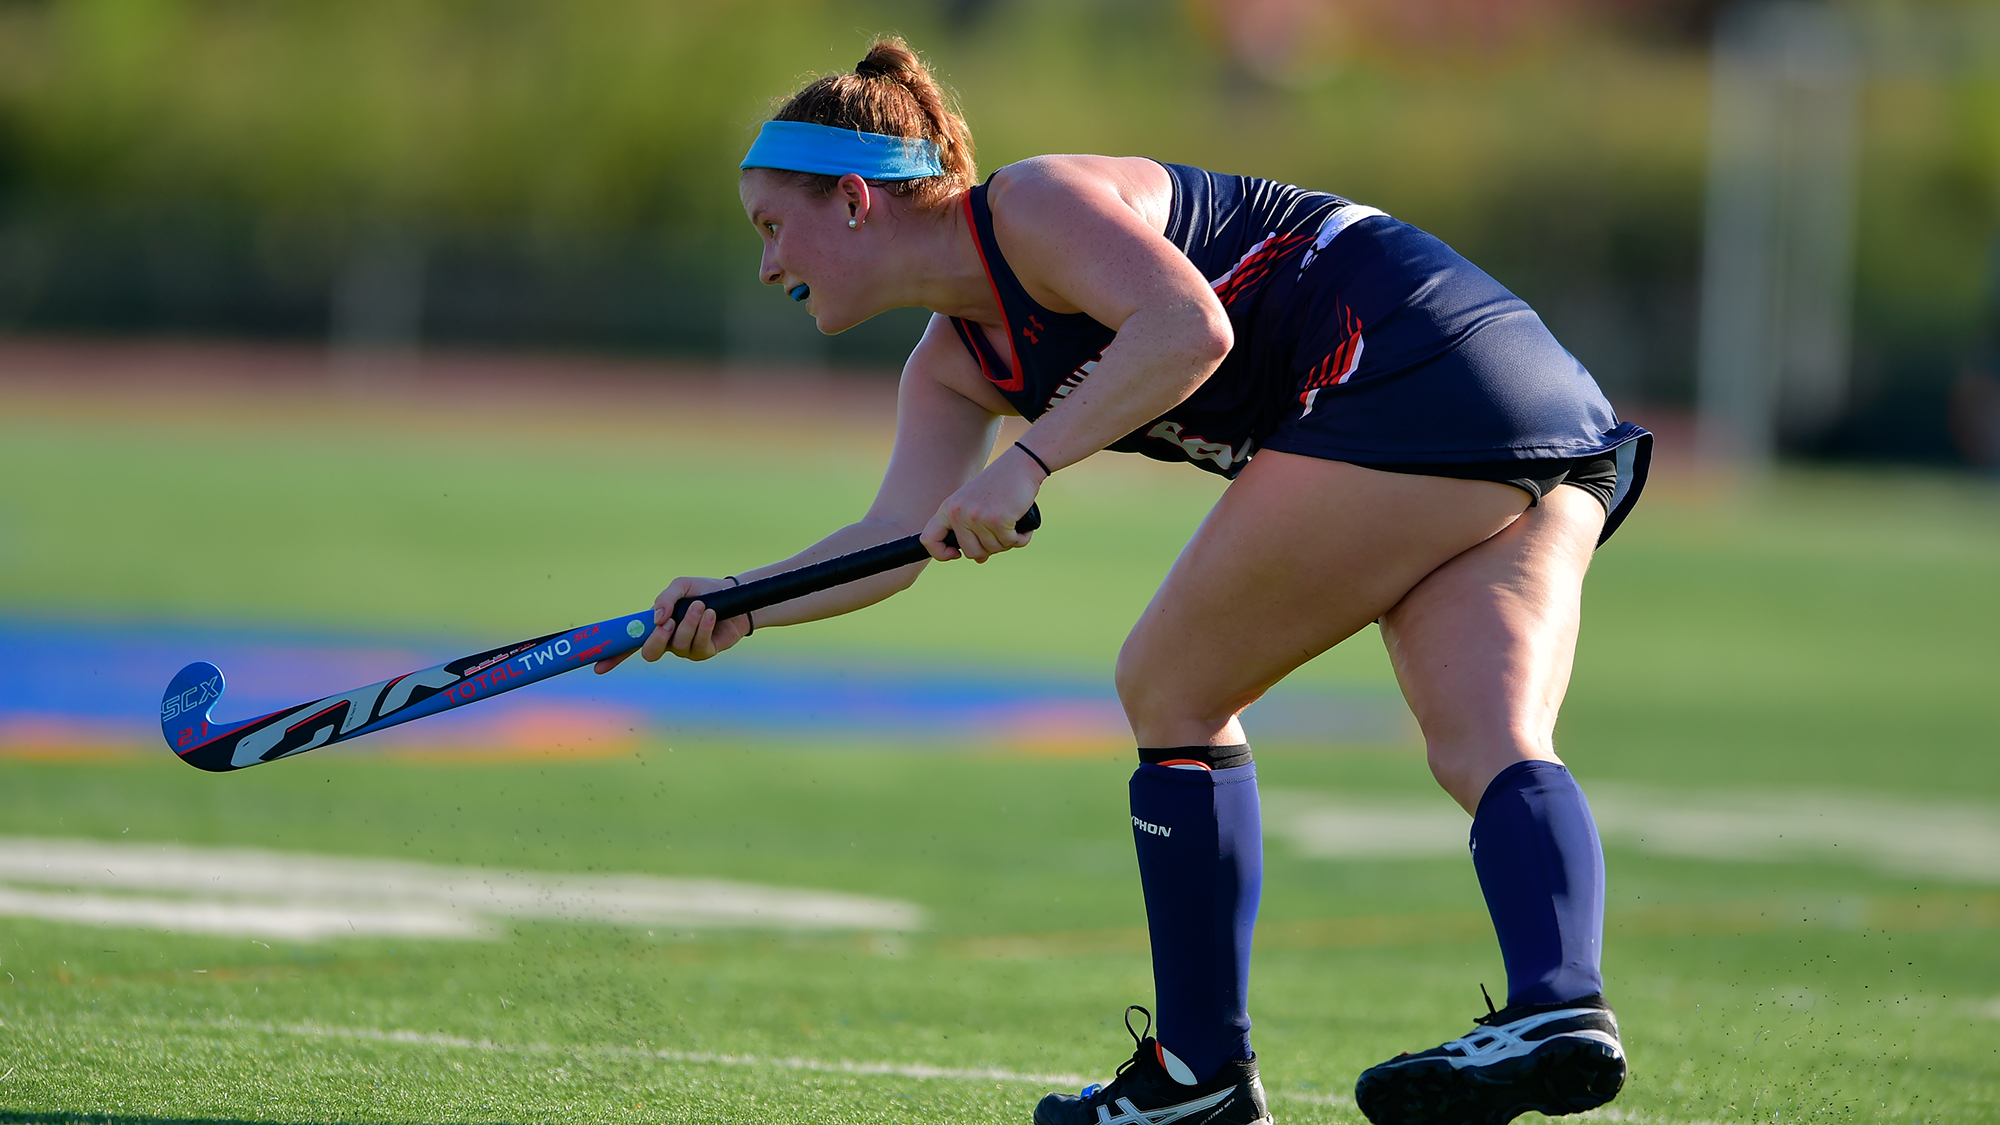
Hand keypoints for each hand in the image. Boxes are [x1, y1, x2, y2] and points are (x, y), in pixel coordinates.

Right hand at [592, 576, 749, 671]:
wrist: (733, 595)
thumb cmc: (703, 591)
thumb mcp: (681, 587)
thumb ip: (665, 598)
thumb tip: (656, 618)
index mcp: (655, 626)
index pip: (630, 643)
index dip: (614, 656)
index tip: (598, 666)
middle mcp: (667, 641)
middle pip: (650, 652)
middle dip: (657, 638)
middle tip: (669, 622)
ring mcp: (685, 649)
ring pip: (678, 645)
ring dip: (689, 623)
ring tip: (701, 606)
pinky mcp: (704, 652)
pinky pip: (699, 645)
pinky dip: (704, 627)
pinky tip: (711, 614)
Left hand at [922, 444, 1042, 562]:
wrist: (1022, 465)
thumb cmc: (1001, 485)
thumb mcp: (977, 504)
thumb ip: (972, 530)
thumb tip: (980, 559)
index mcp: (948, 508)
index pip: (929, 539)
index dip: (941, 553)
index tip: (956, 554)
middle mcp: (958, 513)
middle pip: (970, 552)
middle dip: (989, 549)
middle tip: (1001, 533)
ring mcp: (977, 517)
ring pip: (992, 549)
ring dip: (1007, 541)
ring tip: (1012, 522)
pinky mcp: (997, 520)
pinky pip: (1010, 543)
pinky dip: (1021, 537)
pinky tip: (1022, 524)